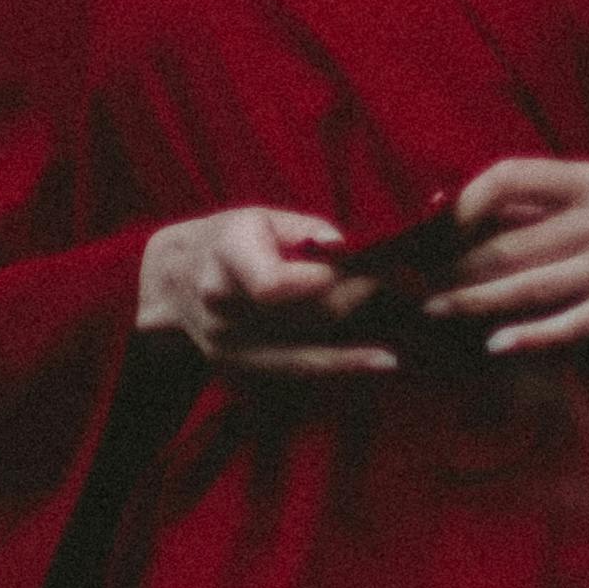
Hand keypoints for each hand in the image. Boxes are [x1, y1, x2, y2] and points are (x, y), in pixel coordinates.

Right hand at [135, 207, 393, 371]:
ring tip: (410, 333)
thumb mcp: (258, 217)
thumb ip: (305, 230)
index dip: (326, 282)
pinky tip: (385, 361)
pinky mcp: (243, 366)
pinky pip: (299, 369)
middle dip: (366, 299)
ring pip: (306, 346)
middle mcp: (225, 308)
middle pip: (304, 313)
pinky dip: (343, 366)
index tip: (377, 268)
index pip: (275, 283)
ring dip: (362, 340)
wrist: (169, 282)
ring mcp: (231, 345)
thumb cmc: (227, 239)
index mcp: (226, 258)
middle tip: (419, 284)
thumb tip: (349, 246)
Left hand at [428, 158, 588, 359]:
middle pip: (513, 242)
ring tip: (434, 309)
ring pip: (533, 286)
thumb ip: (528, 198)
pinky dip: (533, 336)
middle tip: (408, 281)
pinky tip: (496, 344)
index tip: (431, 224)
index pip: (513, 176)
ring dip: (477, 301)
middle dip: (454, 264)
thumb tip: (445, 204)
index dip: (466, 200)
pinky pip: (572, 324)